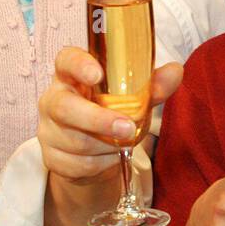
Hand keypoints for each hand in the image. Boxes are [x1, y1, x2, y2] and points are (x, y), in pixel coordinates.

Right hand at [38, 46, 181, 185]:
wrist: (95, 153)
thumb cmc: (112, 113)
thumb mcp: (133, 98)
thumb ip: (152, 86)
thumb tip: (175, 71)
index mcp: (72, 76)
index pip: (66, 61)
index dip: (78, 65)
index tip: (97, 73)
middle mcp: (54, 100)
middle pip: (65, 107)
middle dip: (98, 119)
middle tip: (128, 127)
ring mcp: (48, 130)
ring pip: (76, 142)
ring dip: (107, 145)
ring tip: (123, 141)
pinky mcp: (52, 158)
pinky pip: (77, 165)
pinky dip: (101, 164)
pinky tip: (108, 157)